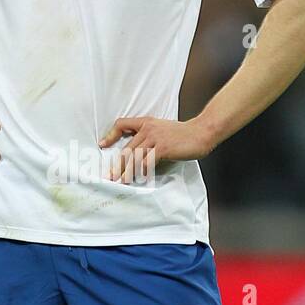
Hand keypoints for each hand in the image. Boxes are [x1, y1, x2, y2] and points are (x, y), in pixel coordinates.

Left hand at [98, 114, 214, 183]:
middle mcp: (148, 129)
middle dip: (117, 165)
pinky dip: (142, 172)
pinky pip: (147, 162)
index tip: (102, 145)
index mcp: (146, 123)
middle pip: (127, 148)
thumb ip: (150, 138)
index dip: (110, 135)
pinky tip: (139, 178)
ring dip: (127, 171)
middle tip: (110, 176)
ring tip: (121, 181)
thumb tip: (138, 154)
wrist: (201, 132)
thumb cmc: (184, 135)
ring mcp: (155, 138)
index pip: (122, 124)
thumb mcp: (163, 130)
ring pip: (135, 157)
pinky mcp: (163, 148)